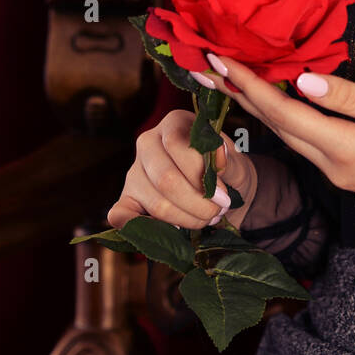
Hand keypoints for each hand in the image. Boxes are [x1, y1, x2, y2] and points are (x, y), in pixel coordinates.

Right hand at [107, 109, 257, 231]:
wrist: (220, 188)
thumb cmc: (225, 170)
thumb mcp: (234, 160)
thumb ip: (228, 159)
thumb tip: (219, 158)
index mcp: (173, 123)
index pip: (177, 145)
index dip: (200, 175)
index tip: (224, 197)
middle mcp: (148, 142)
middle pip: (165, 178)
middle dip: (196, 203)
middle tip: (217, 212)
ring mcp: (134, 172)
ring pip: (156, 203)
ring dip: (186, 219)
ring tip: (207, 219)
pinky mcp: (126, 199)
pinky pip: (121, 215)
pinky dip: (141, 228)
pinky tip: (169, 232)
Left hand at [202, 57, 354, 245]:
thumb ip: (349, 98)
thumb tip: (301, 81)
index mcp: (342, 150)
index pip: (281, 113)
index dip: (246, 85)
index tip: (216, 58)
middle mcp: (332, 167)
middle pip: (274, 127)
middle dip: (238, 95)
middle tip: (206, 66)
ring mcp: (340, 175)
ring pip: (288, 136)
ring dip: (257, 108)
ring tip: (231, 80)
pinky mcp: (350, 174)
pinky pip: (306, 143)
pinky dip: (284, 119)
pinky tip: (279, 103)